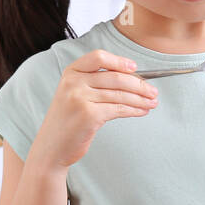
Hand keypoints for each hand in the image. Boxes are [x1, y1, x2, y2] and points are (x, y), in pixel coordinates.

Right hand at [28, 50, 158, 170]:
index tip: (135, 68)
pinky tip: (142, 111)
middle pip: (115, 77)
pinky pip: (119, 109)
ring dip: (141, 99)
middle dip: (140, 85)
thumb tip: (133, 79)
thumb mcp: (74, 94)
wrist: (51, 147)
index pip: (99, 57)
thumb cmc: (68, 121)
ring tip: (152, 103)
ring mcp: (80, 98)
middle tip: (153, 92)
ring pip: (120, 94)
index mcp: (71, 72)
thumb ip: (96, 82)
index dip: (119, 61)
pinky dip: (134, 110)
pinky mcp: (89, 115)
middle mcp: (73, 82)